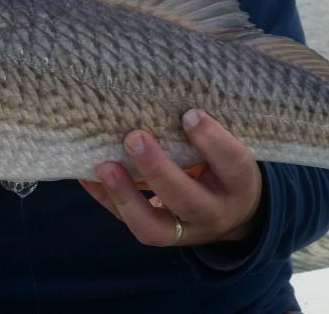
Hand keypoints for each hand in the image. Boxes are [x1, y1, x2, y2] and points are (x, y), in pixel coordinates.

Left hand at [79, 109, 262, 247]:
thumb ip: (207, 132)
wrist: (235, 215)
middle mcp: (215, 212)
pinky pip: (129, 222)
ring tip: (105, 166)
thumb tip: (164, 93)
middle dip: (157, 170)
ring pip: (154, 227)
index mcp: (240, 183)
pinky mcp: (160, 236)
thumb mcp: (230, 150)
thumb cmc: (225, 167)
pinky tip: (87, 176)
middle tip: (134, 137)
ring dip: (125, 196)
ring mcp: (186, 230)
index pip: (233, 164)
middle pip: (187, 199)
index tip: (189, 114)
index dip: (211, 140)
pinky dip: (106, 199)